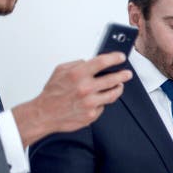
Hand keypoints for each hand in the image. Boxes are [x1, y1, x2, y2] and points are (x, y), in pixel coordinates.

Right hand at [14, 52, 131, 146]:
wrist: (45, 114)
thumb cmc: (52, 93)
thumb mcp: (60, 71)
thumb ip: (77, 64)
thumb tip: (90, 61)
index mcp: (77, 74)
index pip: (102, 62)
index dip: (115, 58)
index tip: (121, 57)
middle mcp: (85, 88)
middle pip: (113, 79)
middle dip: (123, 75)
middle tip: (127, 73)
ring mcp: (90, 103)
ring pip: (113, 94)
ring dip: (118, 88)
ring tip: (119, 85)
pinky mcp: (91, 114)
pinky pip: (103, 106)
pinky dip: (102, 102)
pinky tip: (98, 99)